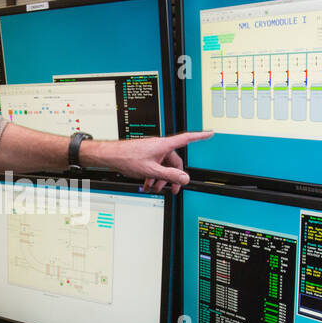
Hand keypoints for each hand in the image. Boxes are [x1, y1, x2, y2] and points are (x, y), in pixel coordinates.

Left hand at [84, 132, 213, 193]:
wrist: (112, 156)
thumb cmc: (128, 158)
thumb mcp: (151, 170)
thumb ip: (169, 175)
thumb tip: (184, 178)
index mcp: (164, 145)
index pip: (187, 138)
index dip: (200, 136)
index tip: (210, 134)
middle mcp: (160, 146)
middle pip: (174, 161)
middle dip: (174, 176)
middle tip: (173, 189)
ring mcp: (153, 151)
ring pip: (164, 166)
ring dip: (161, 178)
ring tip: (155, 188)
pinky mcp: (146, 155)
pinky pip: (155, 166)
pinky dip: (154, 176)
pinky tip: (148, 184)